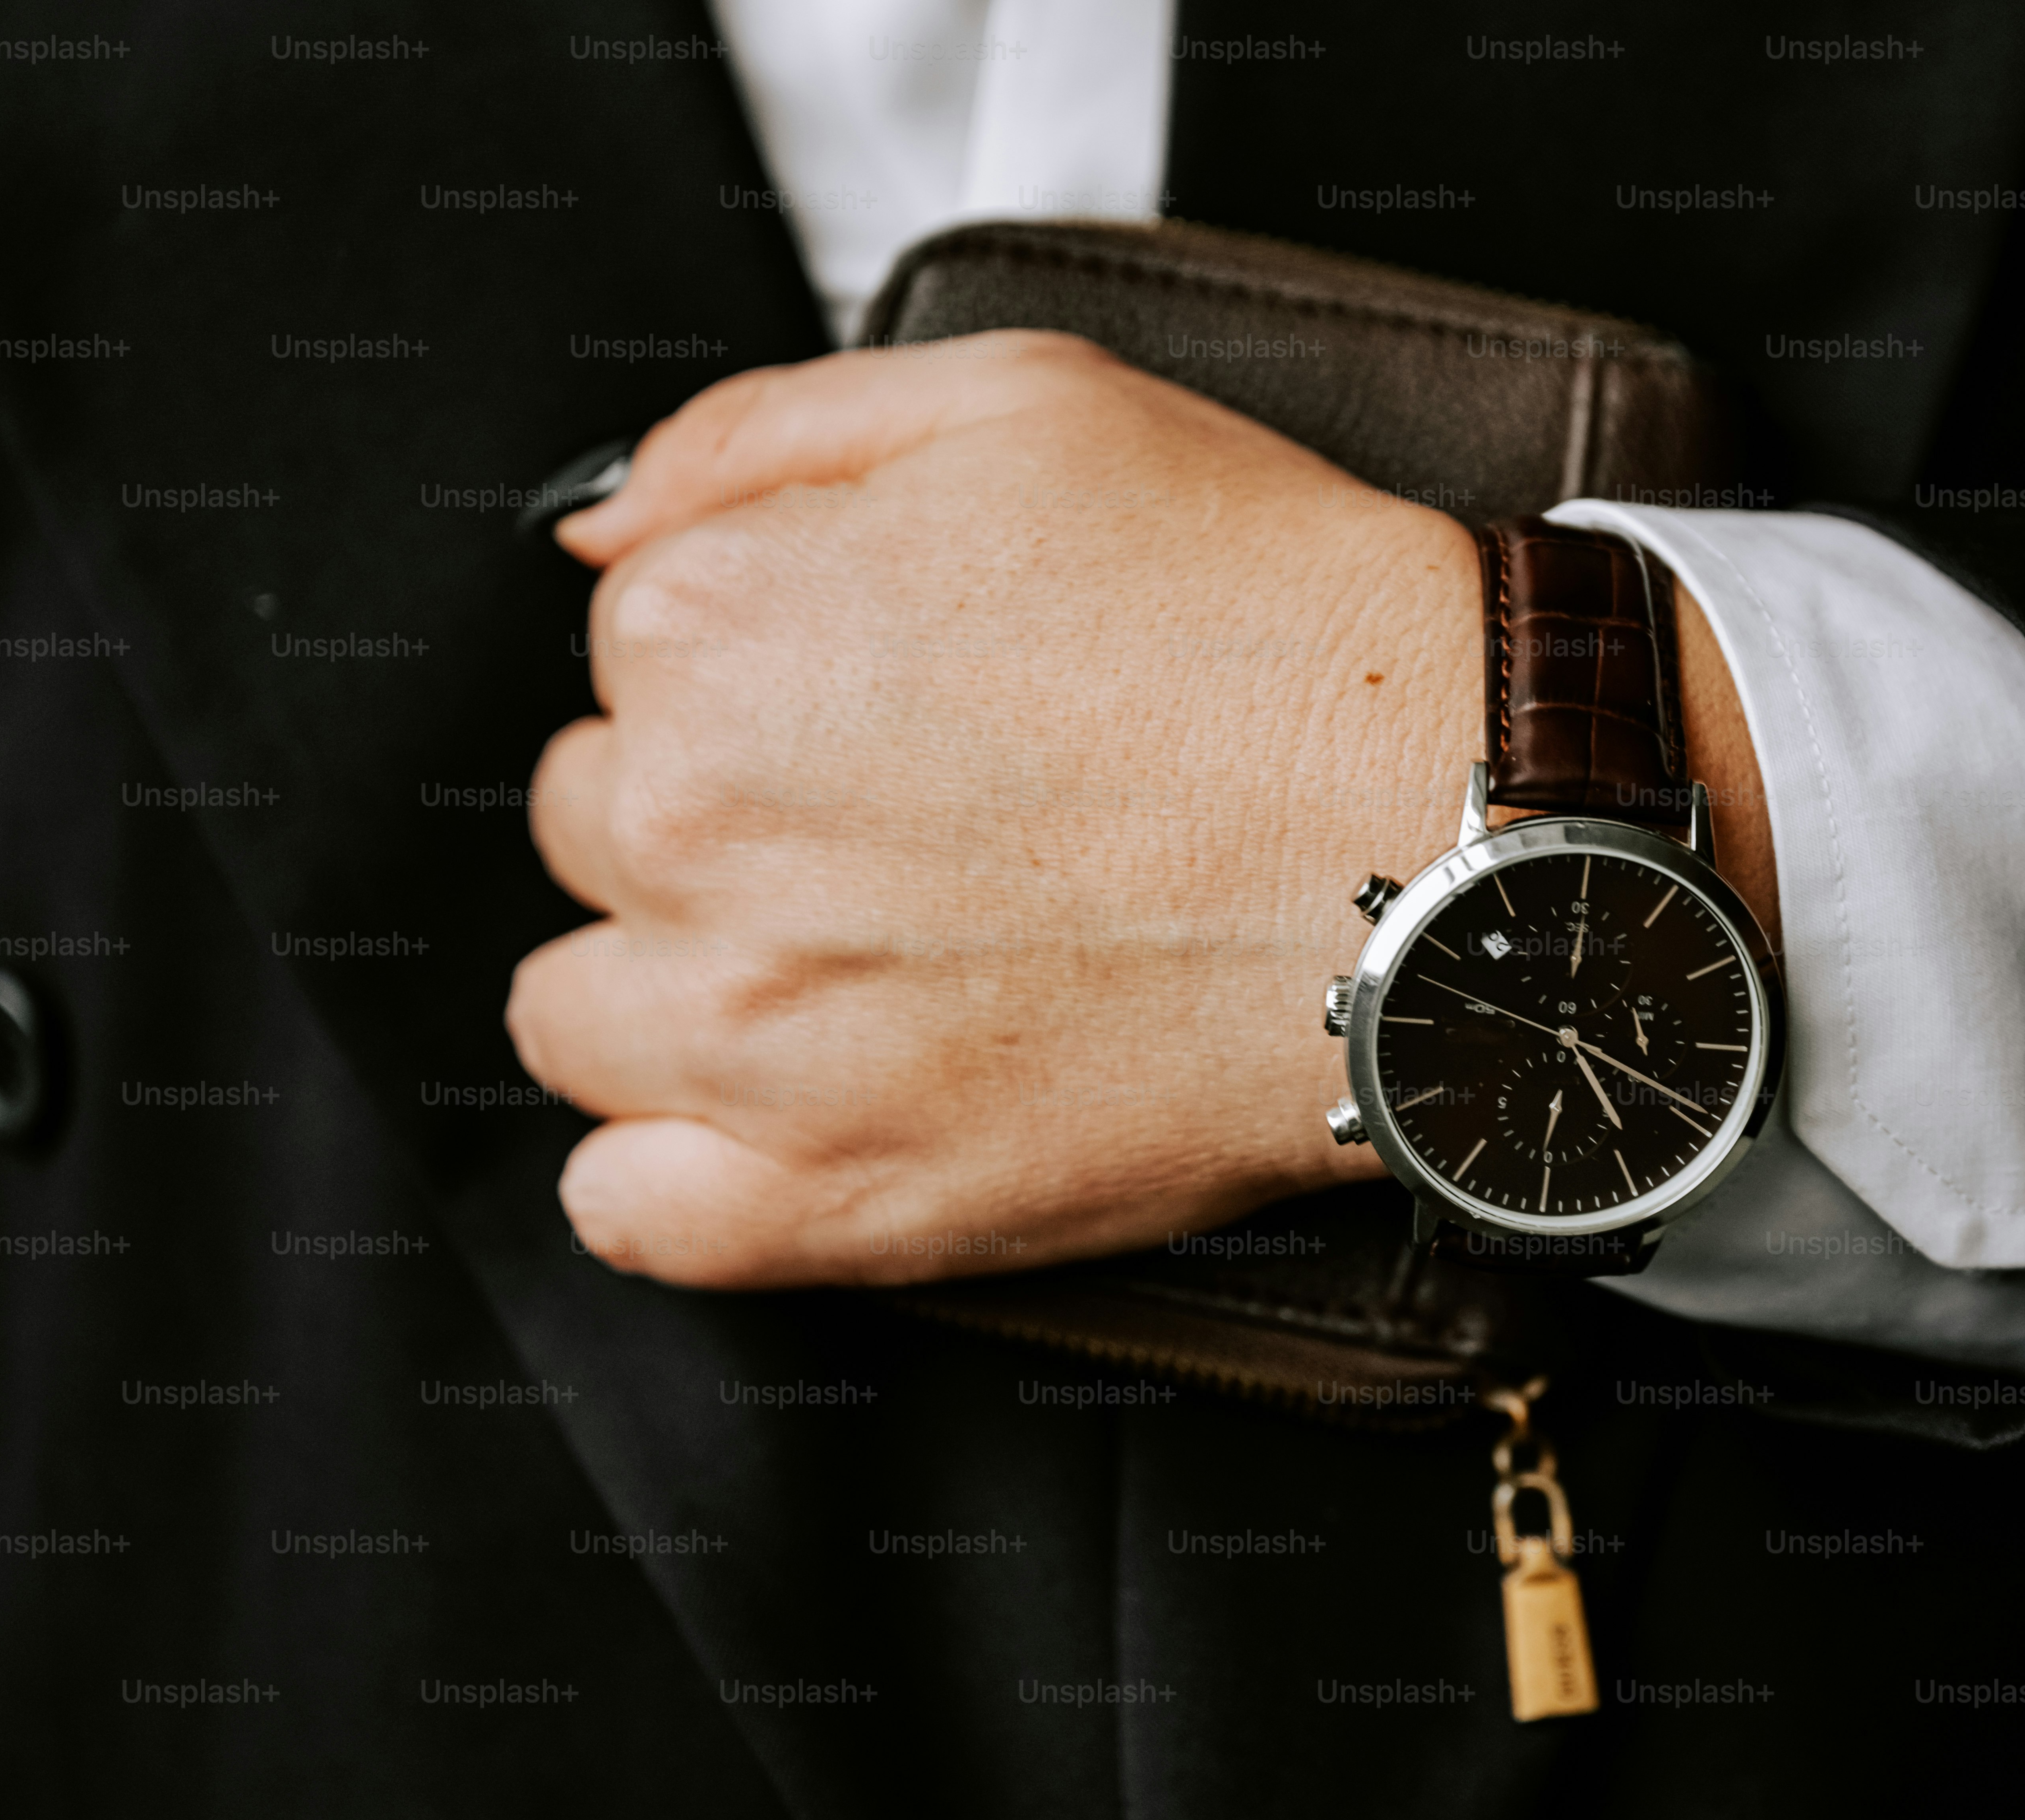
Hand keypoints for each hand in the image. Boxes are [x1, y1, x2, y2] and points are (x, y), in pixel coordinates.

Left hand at [504, 333, 1767, 1289]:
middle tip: (899, 814)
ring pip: (582, 1013)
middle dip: (718, 808)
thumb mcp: (1024, 403)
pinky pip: (632, 1211)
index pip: (634, 647)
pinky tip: (756, 1120)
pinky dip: (666, 1176)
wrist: (1441, 839)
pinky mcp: (849, 1196)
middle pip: (601, 821)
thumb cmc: (1269, 624)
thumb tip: (605, 525)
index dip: (766, 655)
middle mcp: (699, 828)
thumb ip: (766, 435)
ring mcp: (763, 1034)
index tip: (883, 688)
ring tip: (842, 961)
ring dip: (679, 981)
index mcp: (721, 629)